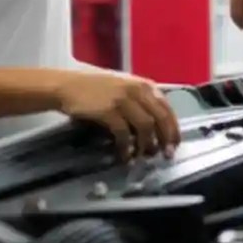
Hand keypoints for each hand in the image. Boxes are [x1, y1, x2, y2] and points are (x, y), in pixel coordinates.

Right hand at [54, 72, 180, 160]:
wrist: (67, 86)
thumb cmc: (95, 89)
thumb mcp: (124, 89)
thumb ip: (141, 102)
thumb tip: (157, 128)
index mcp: (144, 85)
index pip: (167, 108)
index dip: (173, 128)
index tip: (174, 144)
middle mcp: (137, 90)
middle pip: (160, 118)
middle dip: (165, 139)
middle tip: (165, 155)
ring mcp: (123, 99)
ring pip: (145, 126)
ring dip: (146, 145)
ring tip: (143, 157)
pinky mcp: (108, 110)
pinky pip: (124, 133)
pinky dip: (126, 147)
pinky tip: (124, 156)